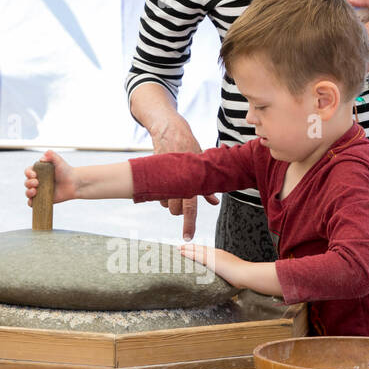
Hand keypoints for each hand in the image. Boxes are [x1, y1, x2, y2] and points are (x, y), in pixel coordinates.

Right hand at [23, 150, 78, 203]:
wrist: (74, 183)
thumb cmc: (66, 171)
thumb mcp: (59, 161)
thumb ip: (52, 155)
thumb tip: (45, 154)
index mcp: (38, 171)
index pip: (28, 172)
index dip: (28, 173)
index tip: (34, 174)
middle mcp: (37, 181)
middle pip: (26, 182)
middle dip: (29, 183)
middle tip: (37, 182)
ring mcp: (39, 191)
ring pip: (28, 193)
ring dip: (28, 192)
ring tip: (35, 191)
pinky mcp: (42, 199)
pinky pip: (33, 203)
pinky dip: (31, 203)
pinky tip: (33, 201)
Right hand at [149, 115, 218, 239]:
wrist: (169, 130)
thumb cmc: (189, 147)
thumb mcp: (201, 164)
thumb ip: (206, 186)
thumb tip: (214, 203)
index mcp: (190, 181)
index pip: (190, 208)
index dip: (189, 224)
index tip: (187, 238)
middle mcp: (176, 181)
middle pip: (175, 209)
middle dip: (178, 210)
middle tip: (183, 201)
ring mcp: (163, 179)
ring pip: (165, 204)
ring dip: (169, 201)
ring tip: (175, 189)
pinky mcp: (154, 175)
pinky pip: (157, 194)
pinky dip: (162, 193)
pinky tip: (166, 184)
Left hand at [179, 243, 246, 286]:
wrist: (247, 274)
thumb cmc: (244, 276)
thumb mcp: (234, 272)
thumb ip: (229, 273)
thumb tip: (229, 279)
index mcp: (222, 255)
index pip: (207, 250)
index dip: (198, 249)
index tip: (191, 248)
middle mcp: (217, 253)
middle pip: (200, 248)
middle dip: (190, 247)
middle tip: (180, 247)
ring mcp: (214, 256)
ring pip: (197, 250)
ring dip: (186, 249)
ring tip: (178, 248)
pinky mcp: (211, 260)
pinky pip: (197, 255)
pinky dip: (188, 253)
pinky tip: (182, 253)